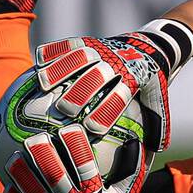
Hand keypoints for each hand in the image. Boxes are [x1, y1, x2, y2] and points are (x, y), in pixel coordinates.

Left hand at [0, 124, 165, 192]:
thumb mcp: (129, 188)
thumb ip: (132, 165)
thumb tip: (134, 139)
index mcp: (93, 192)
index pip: (84, 167)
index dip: (77, 148)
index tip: (70, 128)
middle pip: (55, 178)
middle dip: (44, 157)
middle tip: (35, 138)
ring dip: (24, 176)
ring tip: (13, 158)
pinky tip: (6, 182)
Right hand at [32, 18, 192, 154]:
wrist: (149, 46)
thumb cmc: (147, 84)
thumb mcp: (156, 102)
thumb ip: (156, 125)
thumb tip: (153, 152)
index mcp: (133, 78)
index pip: (120, 95)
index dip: (106, 111)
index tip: (91, 129)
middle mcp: (116, 62)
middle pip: (97, 75)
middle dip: (81, 91)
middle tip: (65, 110)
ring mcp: (101, 49)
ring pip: (80, 55)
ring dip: (62, 69)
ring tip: (43, 85)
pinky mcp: (88, 40)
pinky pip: (68, 43)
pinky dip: (53, 51)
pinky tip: (37, 63)